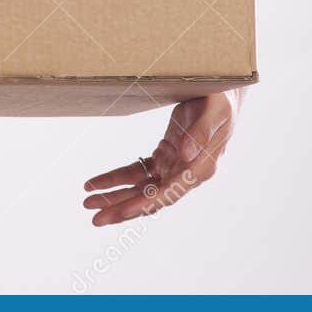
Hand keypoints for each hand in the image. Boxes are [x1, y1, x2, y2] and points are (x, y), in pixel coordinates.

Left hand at [80, 91, 236, 225]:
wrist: (223, 93)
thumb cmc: (221, 100)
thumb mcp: (214, 111)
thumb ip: (200, 134)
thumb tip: (186, 157)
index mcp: (200, 169)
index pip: (168, 194)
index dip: (144, 204)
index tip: (120, 213)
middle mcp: (186, 174)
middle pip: (151, 198)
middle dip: (122, 209)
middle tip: (94, 218)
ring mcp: (174, 167)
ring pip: (141, 189)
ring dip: (115, 196)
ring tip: (88, 201)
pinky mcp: (164, 157)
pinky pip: (138, 172)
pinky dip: (117, 178)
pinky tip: (96, 183)